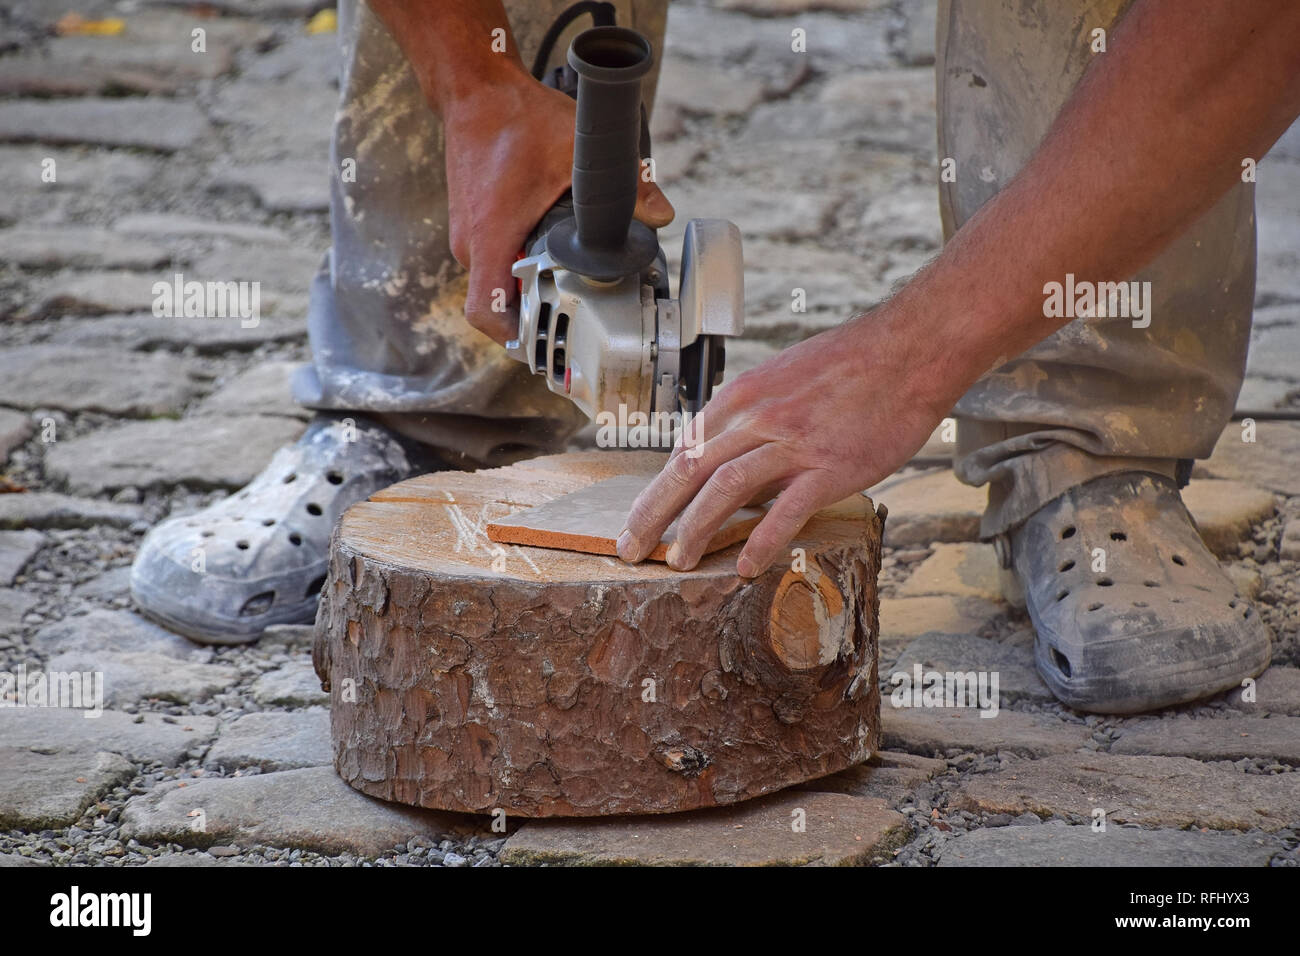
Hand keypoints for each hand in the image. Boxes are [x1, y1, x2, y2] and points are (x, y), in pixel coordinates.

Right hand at [444, 77, 674, 344]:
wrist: (475, 89)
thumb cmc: (515, 118)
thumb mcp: (576, 148)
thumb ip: (624, 183)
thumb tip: (659, 213)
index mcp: (489, 236)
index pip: (486, 313)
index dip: (515, 339)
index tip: (547, 347)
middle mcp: (471, 243)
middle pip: (500, 305)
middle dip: (538, 316)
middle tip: (579, 318)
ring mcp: (469, 234)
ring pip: (498, 283)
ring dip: (532, 290)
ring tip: (570, 289)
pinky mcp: (474, 223)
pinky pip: (496, 261)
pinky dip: (522, 267)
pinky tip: (553, 258)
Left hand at [616, 306, 948, 575]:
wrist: (909, 351)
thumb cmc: (851, 366)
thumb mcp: (782, 380)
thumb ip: (751, 418)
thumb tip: (728, 457)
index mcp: (743, 396)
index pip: (684, 449)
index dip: (656, 489)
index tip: (641, 518)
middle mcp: (758, 417)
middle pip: (688, 470)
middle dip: (654, 514)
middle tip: (632, 548)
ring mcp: (792, 442)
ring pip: (724, 489)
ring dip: (694, 530)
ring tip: (678, 562)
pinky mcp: (829, 467)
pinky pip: (785, 511)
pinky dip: (760, 541)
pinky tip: (745, 567)